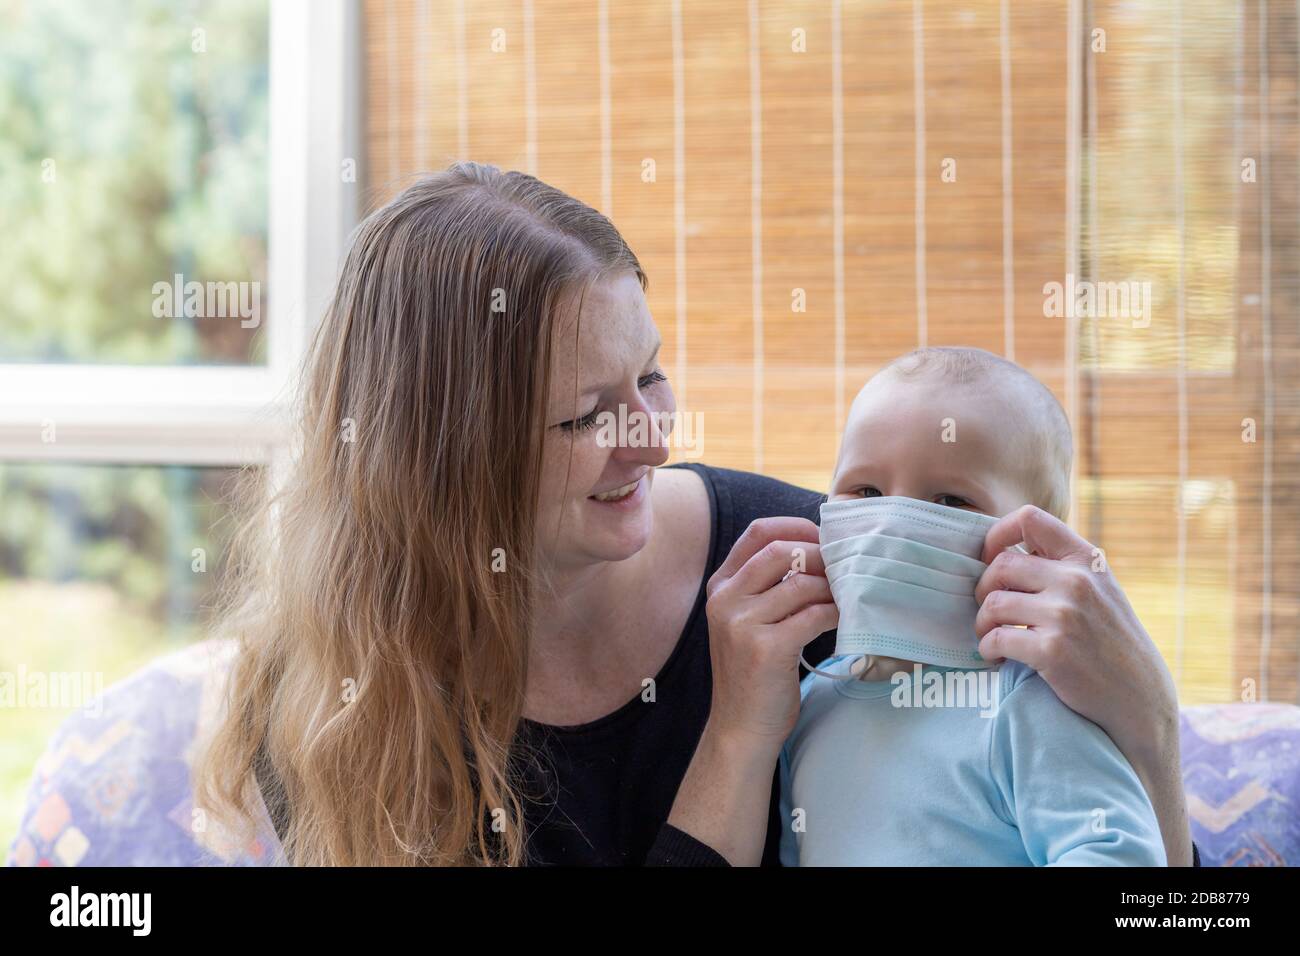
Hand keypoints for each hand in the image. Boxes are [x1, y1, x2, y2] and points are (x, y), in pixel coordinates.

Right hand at [705, 516, 839, 747]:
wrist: (740, 728)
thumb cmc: (753, 673)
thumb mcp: (746, 622)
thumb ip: (767, 588)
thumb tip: (818, 553)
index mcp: (720, 587)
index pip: (757, 533)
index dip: (795, 527)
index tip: (824, 537)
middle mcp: (725, 600)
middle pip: (781, 551)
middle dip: (820, 555)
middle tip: (844, 568)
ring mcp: (742, 624)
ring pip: (802, 584)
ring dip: (833, 587)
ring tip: (849, 596)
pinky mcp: (765, 649)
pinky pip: (813, 616)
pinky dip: (836, 613)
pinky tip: (845, 619)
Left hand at [972, 505, 1191, 864]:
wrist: (1141, 701)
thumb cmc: (1112, 645)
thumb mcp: (1101, 591)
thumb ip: (1064, 567)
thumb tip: (1005, 550)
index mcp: (1087, 560)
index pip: (1030, 518)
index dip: (996, 533)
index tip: (987, 558)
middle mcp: (1077, 581)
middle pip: (1001, 564)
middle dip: (984, 588)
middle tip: (989, 612)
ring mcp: (1065, 615)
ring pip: (993, 603)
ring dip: (982, 623)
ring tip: (991, 636)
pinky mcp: (1052, 650)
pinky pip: (996, 638)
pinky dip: (987, 649)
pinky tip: (996, 657)